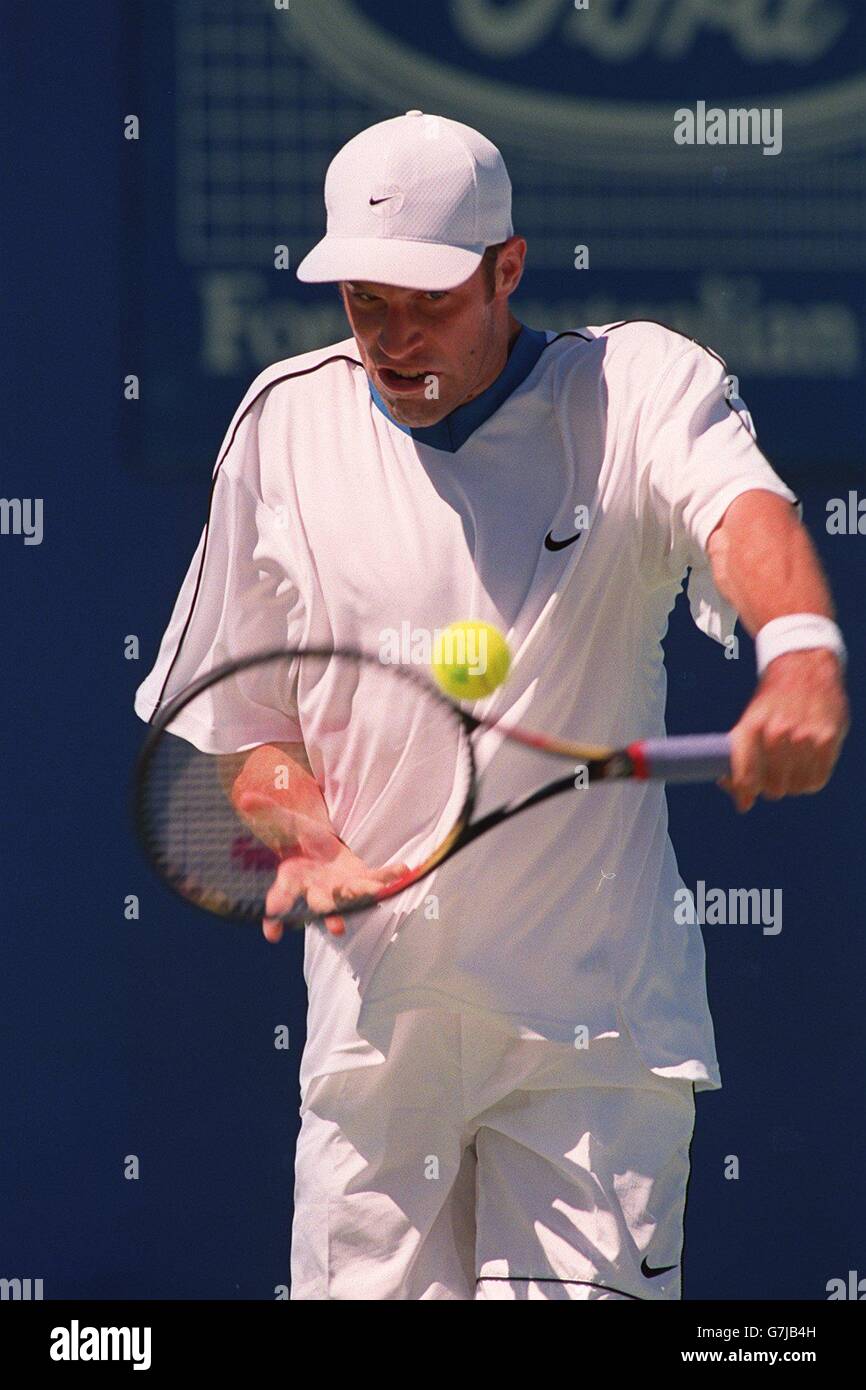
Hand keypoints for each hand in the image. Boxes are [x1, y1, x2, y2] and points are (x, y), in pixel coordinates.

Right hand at [235, 792, 407, 941]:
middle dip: (329, 916)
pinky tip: (402, 870)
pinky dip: (389, 875)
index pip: (280, 899)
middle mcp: (315, 889)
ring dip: (362, 898)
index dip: (276, 915)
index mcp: (291, 879)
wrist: (321, 844)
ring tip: (375, 897)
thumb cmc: (299, 838)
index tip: (272, 933)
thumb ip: (268, 812)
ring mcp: (339, 887)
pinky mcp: (359, 878)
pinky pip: (375, 878)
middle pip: (320, 905)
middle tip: (337, 928)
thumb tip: (244, 798)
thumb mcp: (285, 822)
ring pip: (350, 897)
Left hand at [719, 649, 848, 812]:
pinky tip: (807, 768)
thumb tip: (740, 802)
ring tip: (790, 770)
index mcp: (752, 728)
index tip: (744, 800)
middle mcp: (776, 733)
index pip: (746, 778)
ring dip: (792, 785)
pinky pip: (817, 780)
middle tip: (771, 779)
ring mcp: (804, 737)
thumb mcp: (751, 719)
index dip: (743, 793)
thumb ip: (743, 757)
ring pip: (795, 788)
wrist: (804, 664)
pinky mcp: (828, 738)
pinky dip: (811, 781)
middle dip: (769, 788)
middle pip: (772, 789)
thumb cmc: (773, 699)